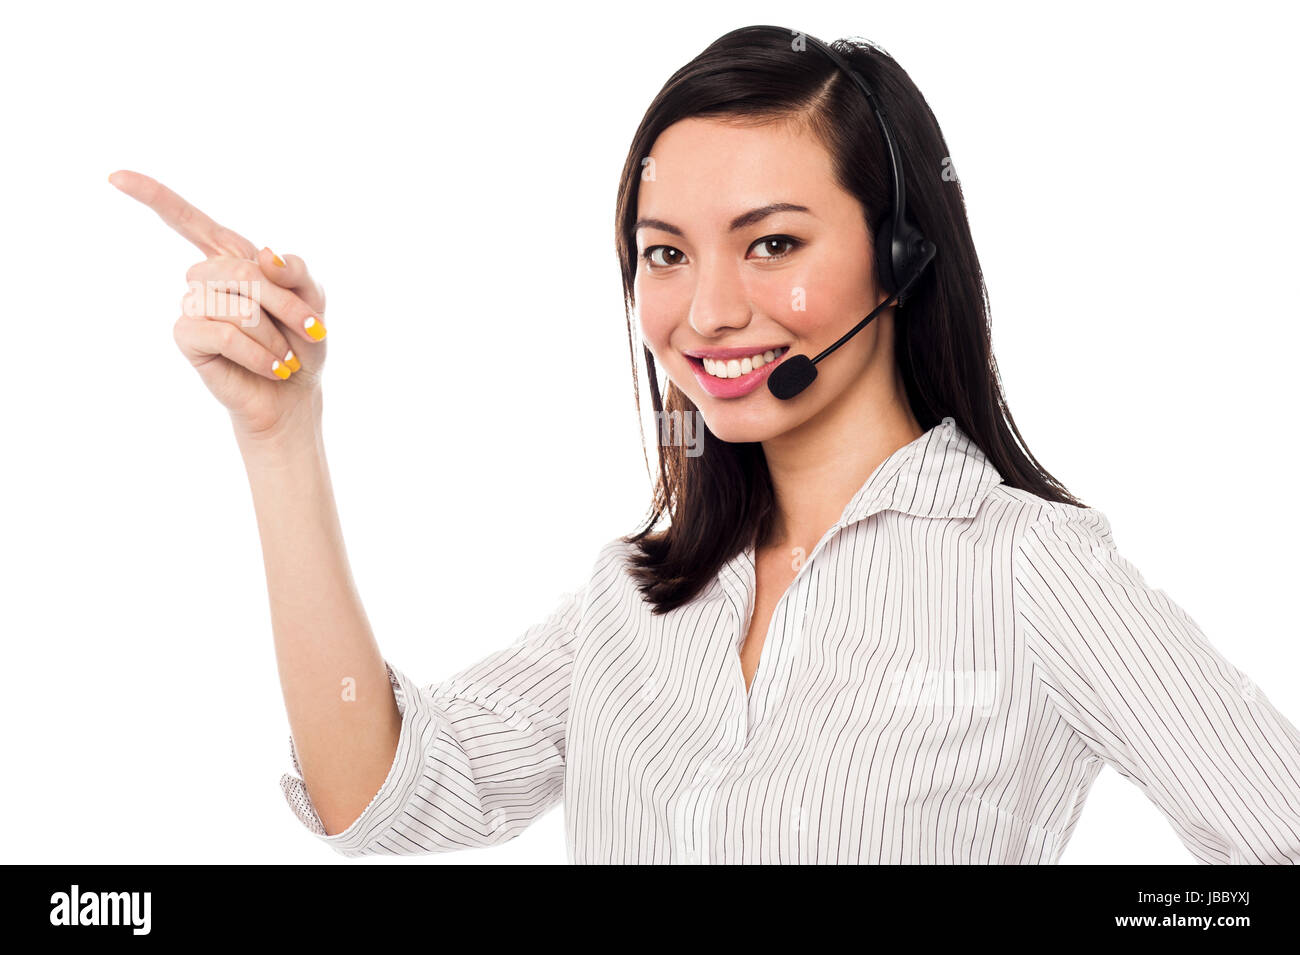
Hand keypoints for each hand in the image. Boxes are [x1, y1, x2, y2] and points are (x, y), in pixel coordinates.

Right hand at [109, 170, 329, 443]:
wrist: (295, 393)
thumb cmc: (301, 343)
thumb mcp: (313, 300)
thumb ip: (296, 273)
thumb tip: (265, 255)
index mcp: (233, 258)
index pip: (190, 221)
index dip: (154, 196)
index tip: (115, 176)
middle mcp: (207, 277)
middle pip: (238, 271)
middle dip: (284, 303)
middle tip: (311, 329)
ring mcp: (193, 306)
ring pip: (235, 306)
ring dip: (273, 335)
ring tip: (284, 356)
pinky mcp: (188, 337)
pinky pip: (224, 335)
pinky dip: (258, 354)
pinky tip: (274, 369)